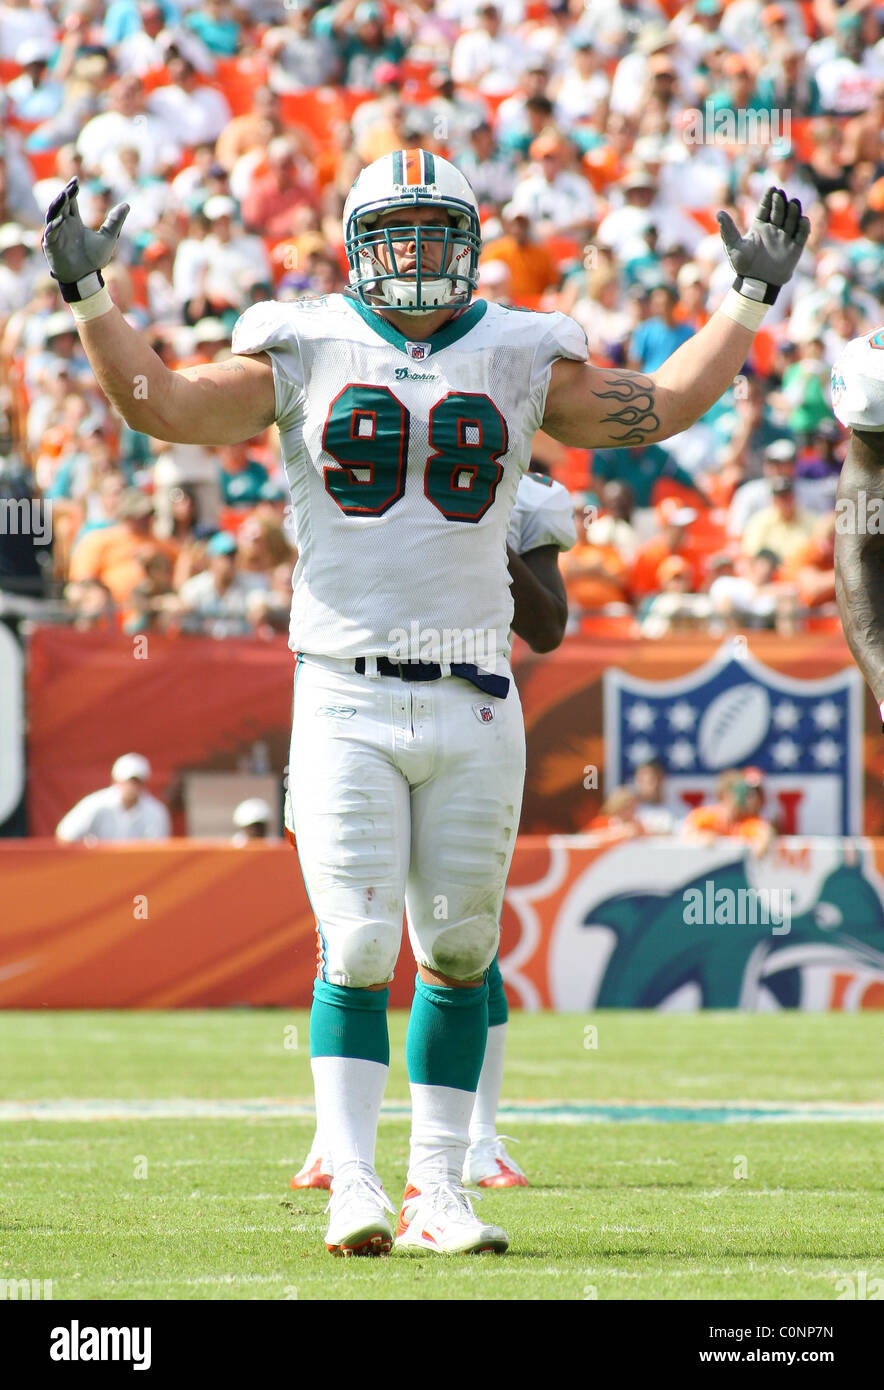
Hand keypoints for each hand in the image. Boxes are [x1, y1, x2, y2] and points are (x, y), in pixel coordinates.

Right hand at [42, 177, 128, 292]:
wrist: (87, 278)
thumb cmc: (95, 259)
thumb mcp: (109, 237)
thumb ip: (115, 221)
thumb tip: (127, 204)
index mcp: (74, 222)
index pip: (70, 201)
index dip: (71, 190)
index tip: (76, 180)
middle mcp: (63, 225)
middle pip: (60, 204)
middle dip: (64, 194)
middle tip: (71, 186)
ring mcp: (56, 234)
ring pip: (53, 215)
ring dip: (58, 205)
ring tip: (65, 196)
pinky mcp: (51, 245)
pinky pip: (51, 233)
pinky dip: (55, 226)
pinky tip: (61, 220)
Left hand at [716, 187, 809, 302]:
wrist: (756, 284)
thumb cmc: (743, 266)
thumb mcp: (733, 246)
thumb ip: (728, 229)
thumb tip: (719, 212)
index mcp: (759, 228)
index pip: (766, 208)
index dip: (769, 198)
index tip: (772, 188)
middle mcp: (773, 230)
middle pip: (779, 211)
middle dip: (780, 202)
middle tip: (780, 195)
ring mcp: (785, 238)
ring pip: (792, 219)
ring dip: (793, 211)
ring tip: (792, 203)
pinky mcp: (795, 248)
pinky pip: (802, 234)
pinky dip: (804, 226)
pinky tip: (802, 219)